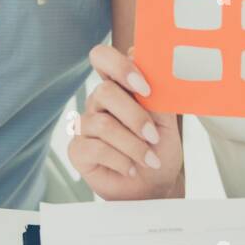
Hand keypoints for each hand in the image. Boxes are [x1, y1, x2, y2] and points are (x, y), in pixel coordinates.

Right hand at [68, 45, 182, 199]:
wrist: (154, 186)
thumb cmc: (159, 149)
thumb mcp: (167, 122)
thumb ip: (159, 95)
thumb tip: (155, 70)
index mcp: (118, 86)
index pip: (103, 58)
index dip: (120, 67)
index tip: (145, 88)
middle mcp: (98, 102)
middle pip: (104, 92)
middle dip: (134, 116)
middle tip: (153, 135)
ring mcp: (85, 125)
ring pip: (104, 125)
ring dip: (133, 145)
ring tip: (150, 160)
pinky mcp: (78, 150)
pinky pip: (95, 149)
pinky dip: (120, 161)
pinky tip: (130, 168)